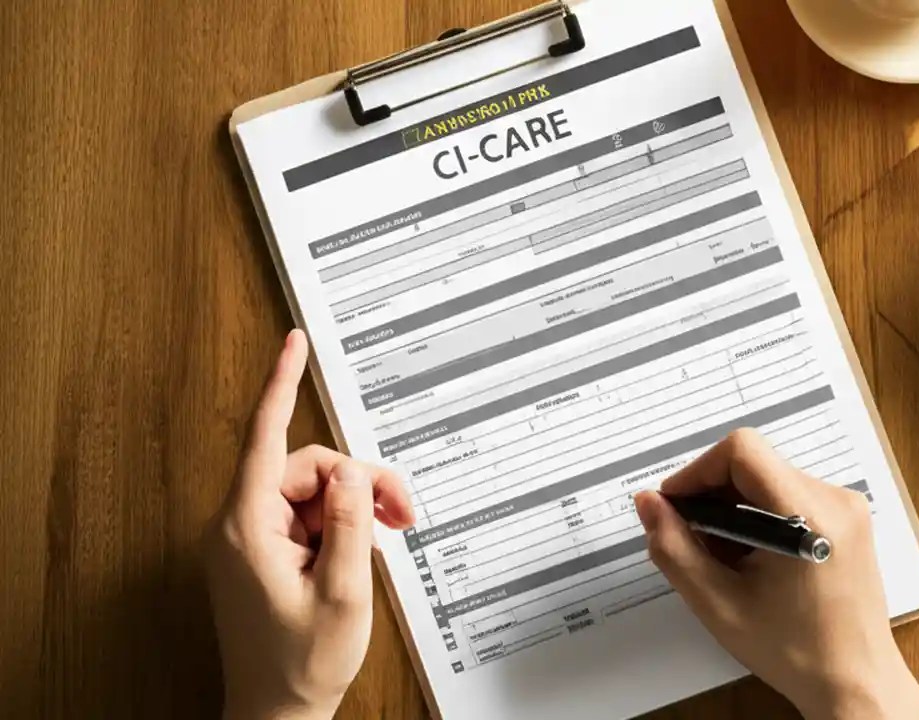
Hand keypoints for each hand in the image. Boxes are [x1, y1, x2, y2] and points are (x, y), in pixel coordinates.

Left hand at [204, 330, 415, 719]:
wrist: (278, 713)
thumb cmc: (302, 664)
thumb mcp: (344, 592)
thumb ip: (350, 523)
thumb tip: (349, 473)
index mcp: (246, 529)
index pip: (264, 437)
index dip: (280, 383)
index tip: (292, 344)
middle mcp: (239, 526)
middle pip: (306, 466)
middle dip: (358, 482)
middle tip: (402, 513)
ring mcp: (249, 540)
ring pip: (311, 489)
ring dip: (354, 505)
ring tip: (390, 533)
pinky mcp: (262, 552)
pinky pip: (306, 515)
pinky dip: (340, 524)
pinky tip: (364, 547)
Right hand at [633, 429, 918, 719]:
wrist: (854, 682)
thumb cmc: (795, 652)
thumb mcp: (719, 604)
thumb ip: (675, 548)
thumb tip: (648, 503)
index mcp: (810, 514)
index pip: (742, 452)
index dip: (697, 472)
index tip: (674, 507)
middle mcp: (835, 499)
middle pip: (754, 464)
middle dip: (713, 496)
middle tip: (692, 541)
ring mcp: (846, 508)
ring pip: (769, 479)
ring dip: (734, 508)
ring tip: (723, 558)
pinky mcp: (847, 519)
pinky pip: (789, 495)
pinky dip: (759, 516)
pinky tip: (750, 558)